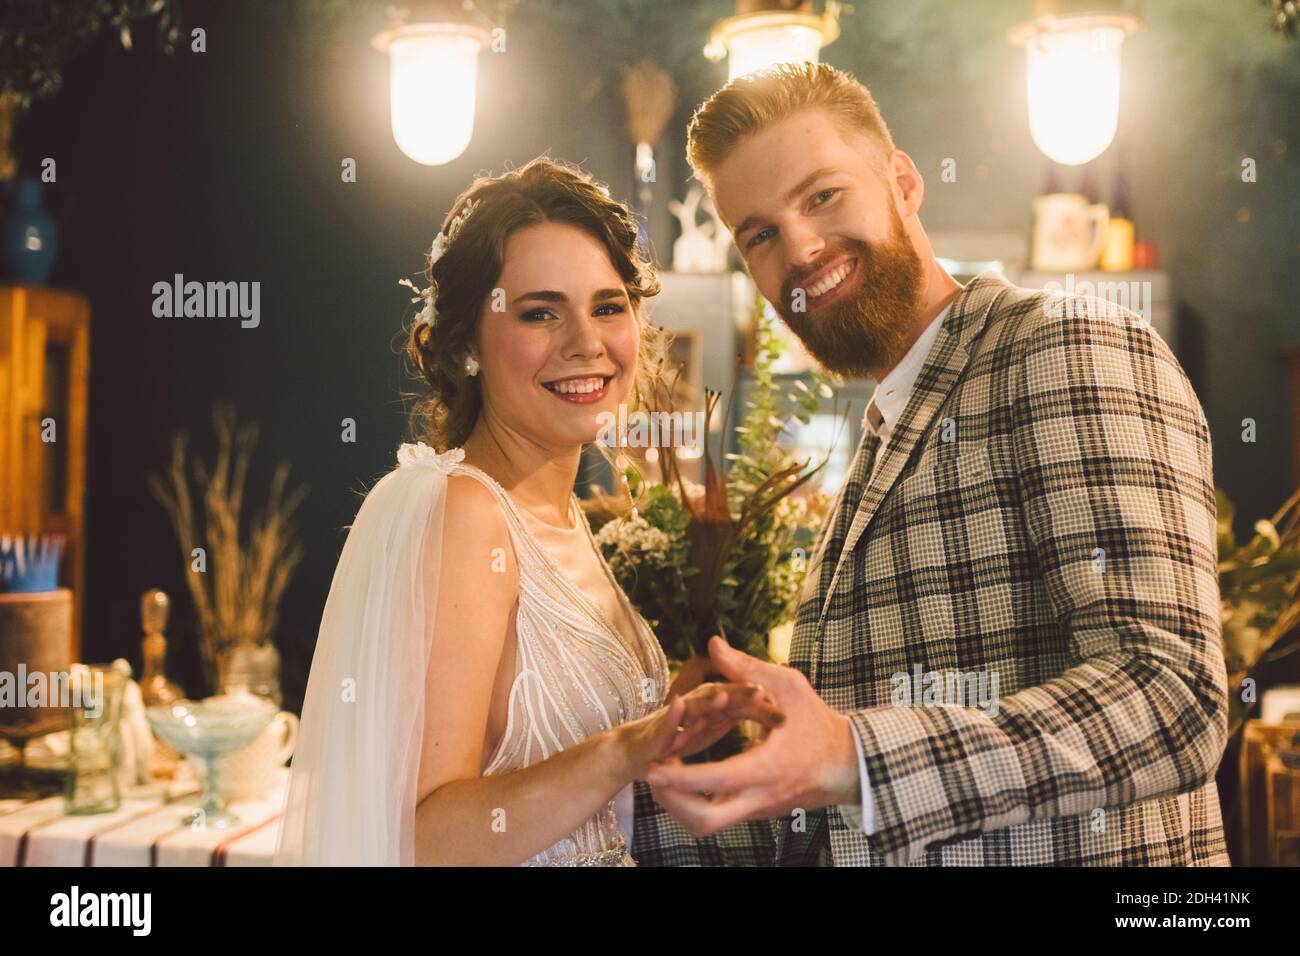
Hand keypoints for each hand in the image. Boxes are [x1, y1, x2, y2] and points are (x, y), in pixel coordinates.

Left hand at [644, 636, 860, 837]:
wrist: (847, 764)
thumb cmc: (818, 722)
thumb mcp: (787, 686)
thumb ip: (747, 668)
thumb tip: (712, 644)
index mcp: (767, 767)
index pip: (716, 779)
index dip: (680, 777)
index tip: (651, 767)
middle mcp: (759, 796)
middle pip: (704, 821)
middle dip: (670, 803)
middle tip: (651, 775)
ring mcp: (756, 810)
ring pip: (706, 824)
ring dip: (678, 804)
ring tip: (661, 773)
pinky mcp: (753, 812)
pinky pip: (716, 816)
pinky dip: (692, 801)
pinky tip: (680, 776)